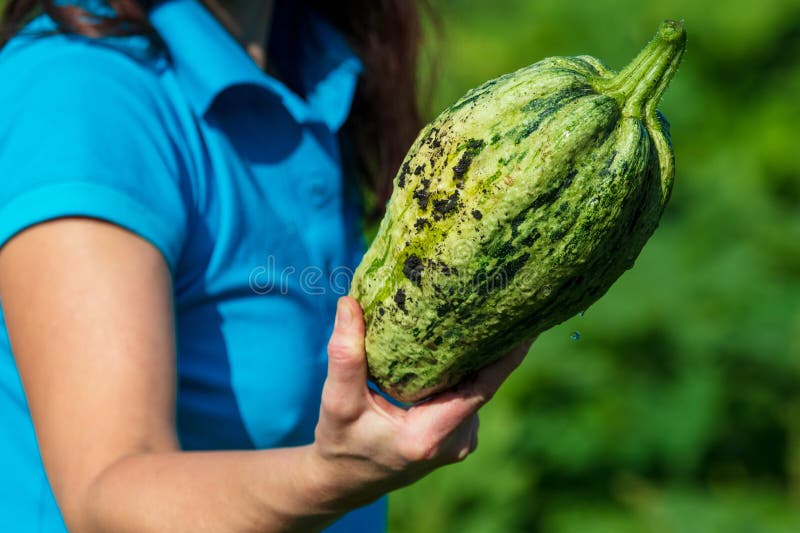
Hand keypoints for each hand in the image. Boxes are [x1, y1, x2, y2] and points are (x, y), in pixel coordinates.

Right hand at [307, 296, 528, 511]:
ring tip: (481, 312)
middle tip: (500, 297)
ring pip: (478, 389)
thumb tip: (349, 303)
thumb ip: (344, 356)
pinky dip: (467, 371)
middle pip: (484, 384)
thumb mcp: (337, 402)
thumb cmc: (340, 442)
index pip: (482, 389)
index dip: (507, 357)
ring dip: (478, 356)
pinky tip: (463, 344)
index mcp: (429, 435)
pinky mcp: (459, 437)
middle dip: (493, 343)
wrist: (345, 481)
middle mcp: (455, 442)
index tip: (528, 325)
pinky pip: (471, 395)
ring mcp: (462, 442)